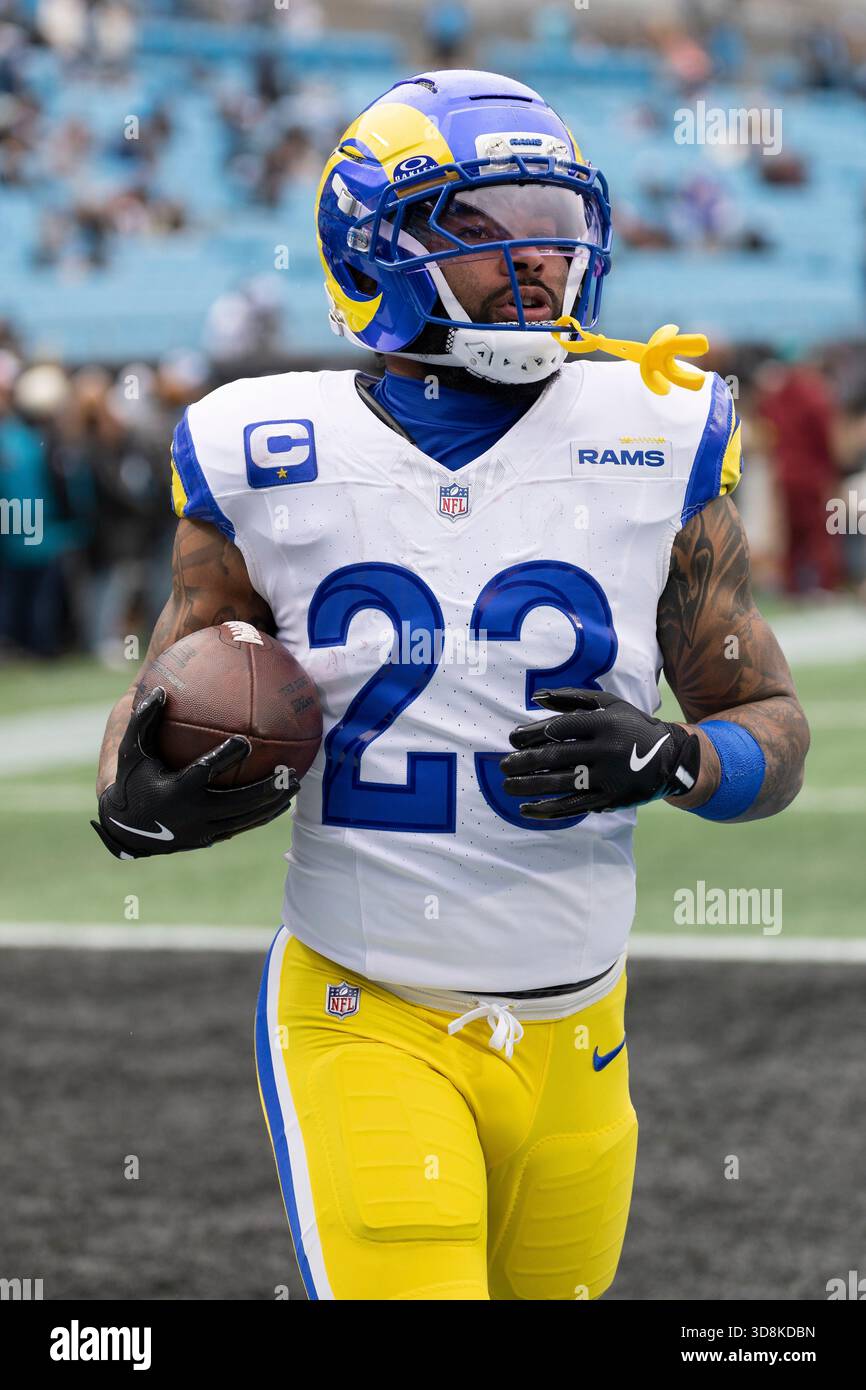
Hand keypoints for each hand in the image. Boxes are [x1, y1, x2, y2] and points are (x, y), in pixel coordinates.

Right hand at [91, 687, 299, 858]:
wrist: (126, 828)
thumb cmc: (131, 781)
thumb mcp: (132, 752)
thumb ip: (145, 721)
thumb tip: (161, 689)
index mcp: (175, 791)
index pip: (204, 772)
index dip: (225, 757)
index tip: (246, 741)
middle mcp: (193, 814)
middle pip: (239, 803)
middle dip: (266, 789)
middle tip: (290, 771)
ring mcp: (203, 830)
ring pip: (246, 819)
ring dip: (272, 803)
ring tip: (295, 785)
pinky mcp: (209, 839)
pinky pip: (242, 827)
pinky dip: (263, 816)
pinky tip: (281, 803)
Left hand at [500, 687, 700, 820]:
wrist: (669, 758)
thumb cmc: (630, 726)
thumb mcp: (609, 704)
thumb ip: (572, 697)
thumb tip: (536, 697)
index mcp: (604, 723)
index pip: (560, 728)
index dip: (533, 734)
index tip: (513, 740)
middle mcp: (607, 750)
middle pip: (557, 757)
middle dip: (525, 763)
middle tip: (503, 766)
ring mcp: (608, 777)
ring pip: (562, 784)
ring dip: (530, 787)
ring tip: (507, 786)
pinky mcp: (609, 800)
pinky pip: (573, 807)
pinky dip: (547, 810)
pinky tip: (526, 809)